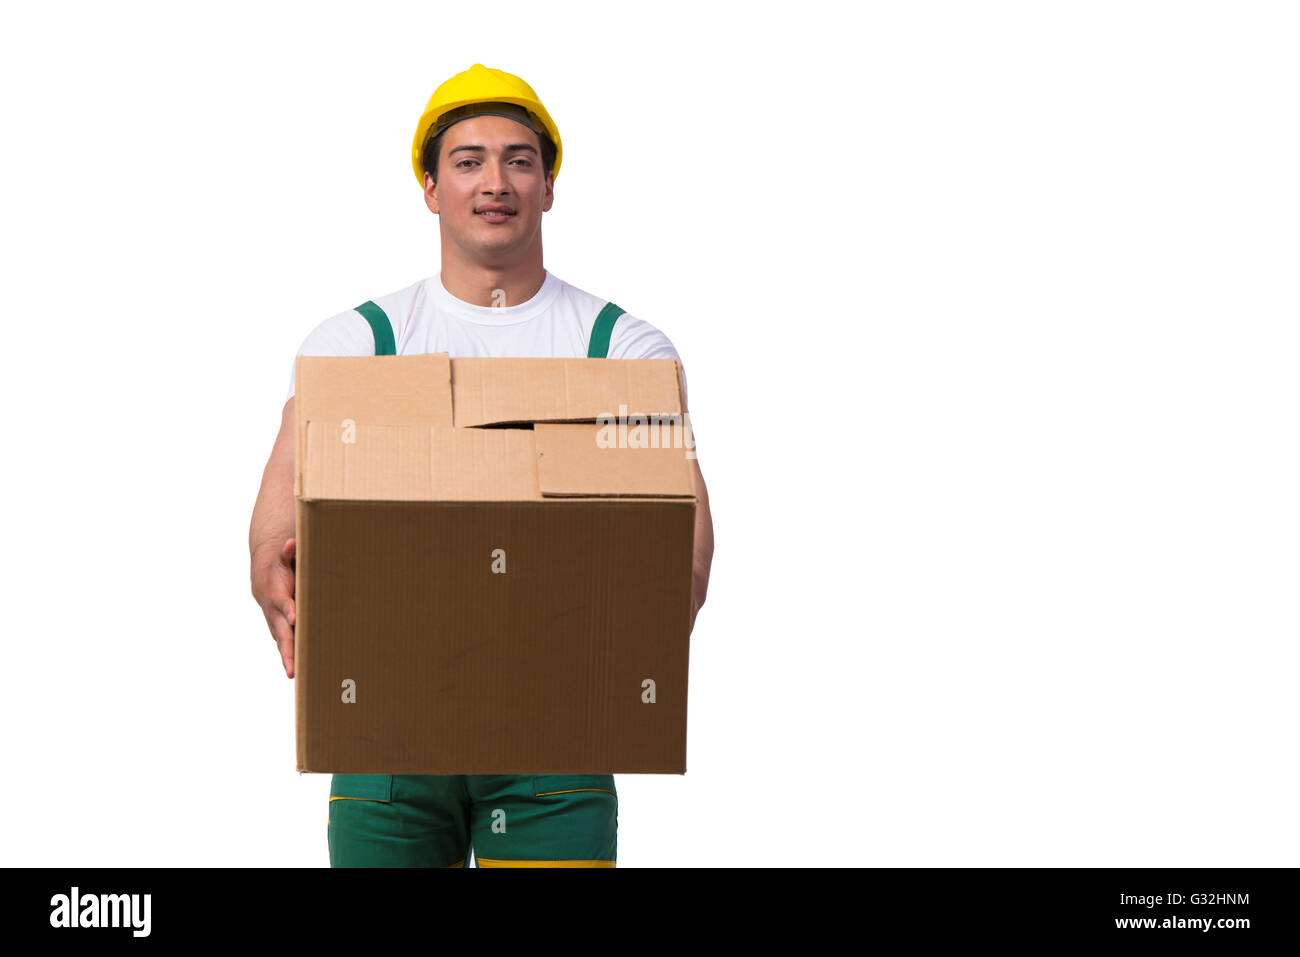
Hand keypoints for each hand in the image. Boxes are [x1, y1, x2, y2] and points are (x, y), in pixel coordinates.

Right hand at [252, 537, 296, 677]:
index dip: (287, 610)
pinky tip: (299, 670)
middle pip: (281, 631)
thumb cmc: (279, 567)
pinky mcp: (279, 630)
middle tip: (291, 664)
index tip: (294, 618)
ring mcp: (275, 623)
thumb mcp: (283, 557)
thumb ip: (288, 552)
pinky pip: (285, 645)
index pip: (282, 603)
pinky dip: (290, 657)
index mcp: (276, 594)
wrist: (264, 576)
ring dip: (287, 658)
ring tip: (293, 674)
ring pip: (281, 643)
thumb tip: (292, 542)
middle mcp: (273, 613)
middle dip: (286, 647)